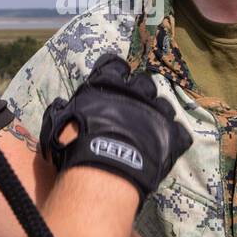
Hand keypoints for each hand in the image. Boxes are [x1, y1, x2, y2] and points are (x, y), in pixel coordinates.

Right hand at [38, 53, 191, 210]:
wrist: (103, 172)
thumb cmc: (74, 146)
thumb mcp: (56, 124)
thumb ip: (60, 109)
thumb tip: (60, 104)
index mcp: (107, 85)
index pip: (114, 64)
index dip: (115, 71)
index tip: (114, 78)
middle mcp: (135, 93)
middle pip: (144, 82)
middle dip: (139, 91)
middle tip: (132, 106)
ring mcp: (157, 113)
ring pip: (164, 104)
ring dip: (157, 112)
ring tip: (150, 126)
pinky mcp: (172, 136)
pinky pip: (180, 131)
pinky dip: (174, 136)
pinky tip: (166, 143)